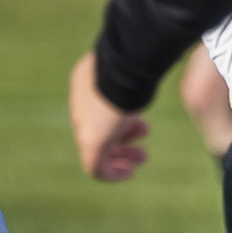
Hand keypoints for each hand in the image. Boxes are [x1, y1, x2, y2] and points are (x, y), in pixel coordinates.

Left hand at [69, 51, 149, 181]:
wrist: (120, 71)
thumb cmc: (132, 64)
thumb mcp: (132, 67)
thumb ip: (134, 69)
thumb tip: (150, 59)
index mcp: (85, 83)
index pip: (98, 107)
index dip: (120, 116)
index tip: (139, 122)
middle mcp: (80, 105)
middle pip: (98, 128)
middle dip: (121, 139)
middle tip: (142, 144)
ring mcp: (83, 125)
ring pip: (97, 148)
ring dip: (120, 156)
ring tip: (141, 159)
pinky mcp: (89, 143)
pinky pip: (95, 167)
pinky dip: (112, 173)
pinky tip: (128, 173)